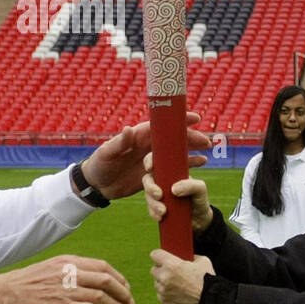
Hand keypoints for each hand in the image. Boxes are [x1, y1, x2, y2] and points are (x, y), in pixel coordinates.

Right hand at [0, 255, 133, 303]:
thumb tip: (84, 281)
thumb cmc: (23, 285)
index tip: (126, 287)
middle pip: (107, 280)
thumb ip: (67, 272)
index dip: (118, 277)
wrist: (3, 295)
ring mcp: (67, 290)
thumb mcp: (48, 269)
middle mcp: (70, 273)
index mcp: (68, 262)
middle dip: (124, 293)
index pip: (102, 266)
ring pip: (103, 297)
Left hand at [79, 111, 210, 200]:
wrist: (97, 185)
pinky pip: (173, 168)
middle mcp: (147, 146)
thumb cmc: (99, 165)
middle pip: (172, 139)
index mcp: (138, 137)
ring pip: (175, 152)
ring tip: (207, 151)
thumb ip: (119, 142)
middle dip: (190, 138)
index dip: (177, 122)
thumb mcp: (107, 153)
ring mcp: (152, 160)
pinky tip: (200, 163)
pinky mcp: (153, 173)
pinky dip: (186, 165)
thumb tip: (129, 129)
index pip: (161, 127)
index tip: (194, 118)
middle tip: (206, 141)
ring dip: (191, 151)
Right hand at [141, 151, 213, 233]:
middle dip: (150, 187)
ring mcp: (158, 195)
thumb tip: (174, 189)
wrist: (199, 220)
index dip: (149, 160)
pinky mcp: (156, 208)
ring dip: (153, 203)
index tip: (150, 167)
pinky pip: (150, 209)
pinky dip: (153, 213)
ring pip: (147, 195)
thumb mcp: (200, 189)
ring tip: (164, 211)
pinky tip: (161, 217)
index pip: (157, 160)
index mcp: (171, 171)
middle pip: (147, 179)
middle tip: (159, 195)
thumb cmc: (199, 199)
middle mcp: (162, 181)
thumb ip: (191, 186)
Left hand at [150, 250, 214, 303]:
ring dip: (163, 282)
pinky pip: (160, 294)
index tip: (162, 258)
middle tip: (171, 272)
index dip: (159, 256)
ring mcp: (163, 291)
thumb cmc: (208, 281)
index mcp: (171, 265)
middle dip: (161, 270)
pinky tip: (177, 293)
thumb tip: (188, 257)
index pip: (155, 255)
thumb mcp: (202, 261)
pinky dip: (166, 294)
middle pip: (154, 270)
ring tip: (177, 284)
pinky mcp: (164, 302)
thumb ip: (191, 257)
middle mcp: (164, 277)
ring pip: (157, 283)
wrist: (211, 302)